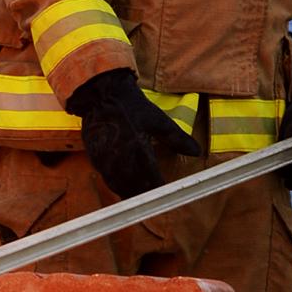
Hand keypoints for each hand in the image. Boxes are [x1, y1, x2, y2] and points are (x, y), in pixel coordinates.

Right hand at [65, 69, 201, 198]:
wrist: (101, 94)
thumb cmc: (131, 106)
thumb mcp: (158, 119)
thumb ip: (177, 138)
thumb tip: (197, 151)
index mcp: (138, 149)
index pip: (151, 179)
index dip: (159, 188)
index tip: (165, 192)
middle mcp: (120, 158)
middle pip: (133, 187)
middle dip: (144, 194)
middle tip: (152, 198)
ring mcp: (105, 158)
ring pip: (117, 184)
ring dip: (128, 192)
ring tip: (137, 196)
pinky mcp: (94, 156)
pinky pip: (106, 176)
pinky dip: (115, 183)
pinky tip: (121, 183)